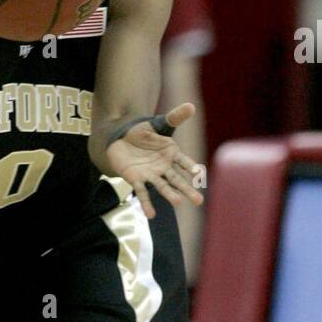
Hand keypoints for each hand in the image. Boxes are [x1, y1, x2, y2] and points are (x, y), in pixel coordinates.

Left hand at [106, 102, 204, 218]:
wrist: (122, 139)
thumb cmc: (144, 132)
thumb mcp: (160, 123)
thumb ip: (175, 117)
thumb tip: (191, 106)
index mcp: (172, 153)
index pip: (184, 161)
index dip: (191, 167)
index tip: (200, 174)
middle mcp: (164, 167)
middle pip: (177, 179)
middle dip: (187, 189)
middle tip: (198, 201)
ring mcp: (151, 174)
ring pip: (162, 186)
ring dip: (170, 195)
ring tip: (179, 203)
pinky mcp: (136, 179)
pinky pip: (142, 192)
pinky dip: (146, 203)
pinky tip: (151, 215)